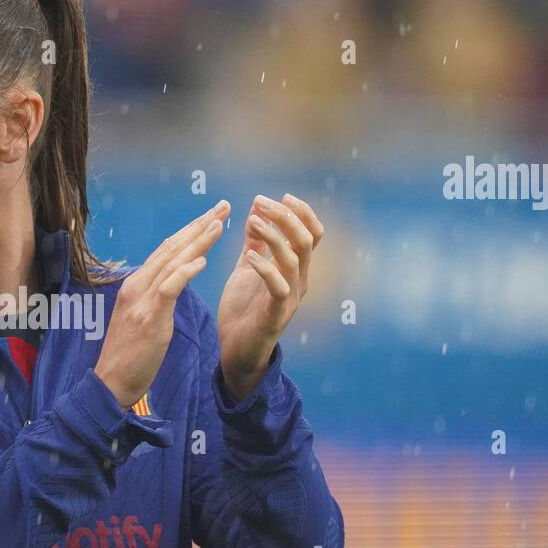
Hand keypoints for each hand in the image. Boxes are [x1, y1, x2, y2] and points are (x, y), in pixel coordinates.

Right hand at [94, 199, 228, 408]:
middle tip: (222, 206)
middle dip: (199, 225)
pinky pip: (169, 288)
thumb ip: (155, 297)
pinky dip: (185, 272)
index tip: (212, 216)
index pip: (166, 250)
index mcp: (136, 285)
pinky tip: (202, 260)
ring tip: (218, 223)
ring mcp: (142, 300)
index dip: (190, 231)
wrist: (111, 382)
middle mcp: (137, 286)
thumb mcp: (142, 318)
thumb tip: (173, 282)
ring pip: (172, 262)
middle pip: (171, 248)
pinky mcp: (149, 318)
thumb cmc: (129, 355)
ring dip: (197, 241)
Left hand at [217, 194, 324, 400]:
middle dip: (285, 216)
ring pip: (294, 259)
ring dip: (273, 236)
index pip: (312, 234)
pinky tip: (248, 255)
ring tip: (252, 221)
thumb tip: (254, 213)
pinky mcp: (275, 314)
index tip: (280, 195)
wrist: (236, 352)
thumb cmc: (243, 311)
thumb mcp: (246, 270)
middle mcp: (298, 281)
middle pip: (305, 240)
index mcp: (294, 269)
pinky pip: (278, 286)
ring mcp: (289, 298)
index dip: (301, 212)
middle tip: (261, 202)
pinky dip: (265, 267)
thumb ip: (254, 244)